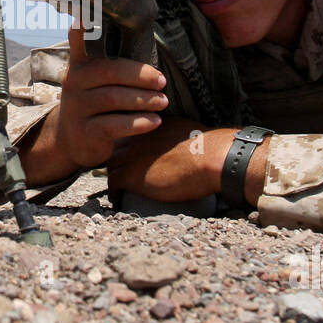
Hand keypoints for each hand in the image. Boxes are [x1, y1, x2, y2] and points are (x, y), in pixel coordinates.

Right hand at [38, 24, 168, 171]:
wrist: (71, 141)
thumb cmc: (95, 104)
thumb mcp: (96, 81)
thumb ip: (113, 65)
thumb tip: (149, 52)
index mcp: (80, 65)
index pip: (79, 43)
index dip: (82, 31)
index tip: (84, 17)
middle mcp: (75, 82)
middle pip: (110, 72)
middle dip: (140, 75)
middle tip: (162, 81)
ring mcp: (77, 107)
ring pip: (114, 98)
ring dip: (144, 99)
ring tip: (163, 102)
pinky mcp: (85, 131)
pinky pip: (115, 125)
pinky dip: (139, 123)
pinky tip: (155, 121)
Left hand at [107, 119, 232, 201]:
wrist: (211, 158)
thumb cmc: (208, 146)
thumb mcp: (184, 127)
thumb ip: (171, 130)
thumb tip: (173, 139)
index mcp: (149, 124)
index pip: (128, 131)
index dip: (127, 144)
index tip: (131, 155)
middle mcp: (136, 136)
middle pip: (115, 147)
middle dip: (117, 158)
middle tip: (122, 171)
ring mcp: (131, 155)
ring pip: (111, 164)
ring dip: (114, 174)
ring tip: (119, 186)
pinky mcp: (132, 175)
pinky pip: (113, 183)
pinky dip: (114, 191)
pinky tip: (118, 198)